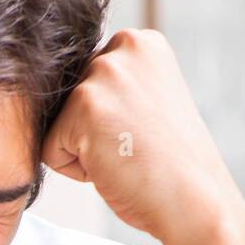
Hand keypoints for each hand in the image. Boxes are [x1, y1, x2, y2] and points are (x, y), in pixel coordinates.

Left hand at [41, 27, 244, 244]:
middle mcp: (123, 47)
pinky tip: (114, 167)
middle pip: (67, 101)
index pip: (86, 83)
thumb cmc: (171, 166)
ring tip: (127, 156)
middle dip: (93, 132)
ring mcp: (103, 72)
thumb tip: (62, 95)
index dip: (108, 121)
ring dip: (85, 151)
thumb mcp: (147, 103)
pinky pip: (50, 150)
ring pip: (58, 125)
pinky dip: (76, 170)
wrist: (194, 201)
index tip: (143, 132)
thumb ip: (114, 88)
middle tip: (136, 147)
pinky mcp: (83, 105)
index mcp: (142, 43)